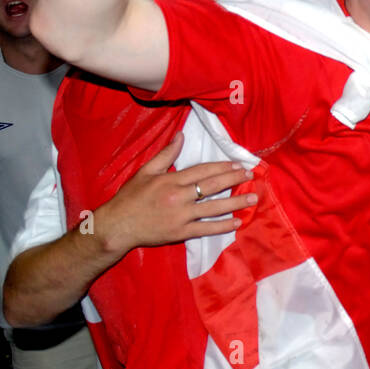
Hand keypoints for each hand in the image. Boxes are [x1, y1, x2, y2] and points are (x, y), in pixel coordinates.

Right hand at [94, 134, 256, 254]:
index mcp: (171, 180)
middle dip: (234, 180)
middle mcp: (178, 196)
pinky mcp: (180, 232)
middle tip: (250, 176)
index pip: (203, 171)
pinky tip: (237, 222)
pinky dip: (222, 225)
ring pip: (214, 207)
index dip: (223, 167)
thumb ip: (166, 154)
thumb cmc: (130, 197)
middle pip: (212, 186)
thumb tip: (181, 136)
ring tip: (252, 198)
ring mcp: (181, 216)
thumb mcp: (145, 171)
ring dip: (236, 202)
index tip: (238, 165)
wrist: (117, 226)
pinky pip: (206, 228)